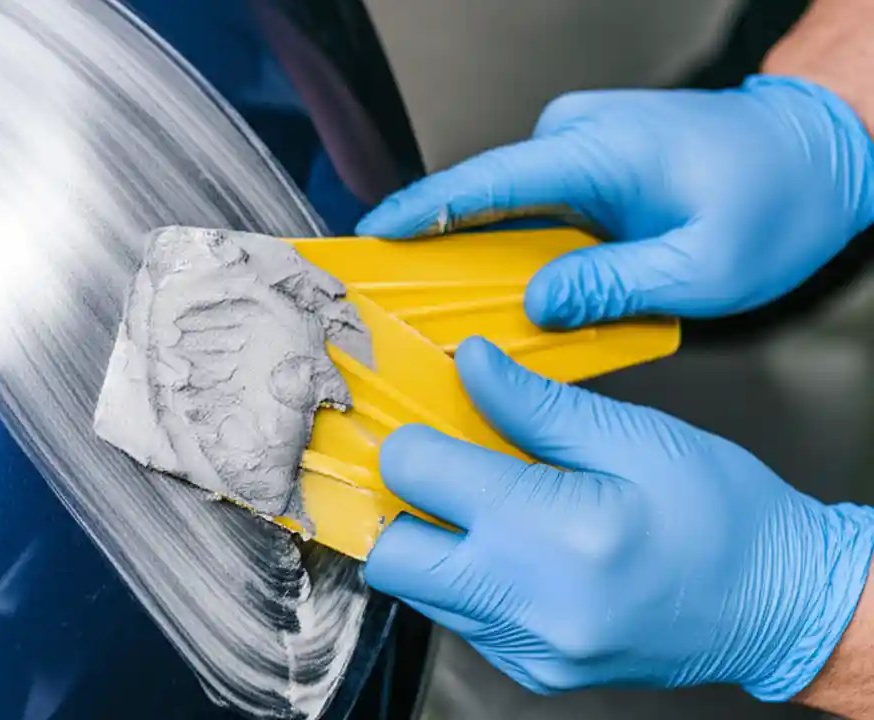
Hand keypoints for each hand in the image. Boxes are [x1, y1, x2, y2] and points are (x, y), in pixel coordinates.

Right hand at [355, 76, 873, 327]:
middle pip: (484, 199)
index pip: (487, 180)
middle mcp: (578, 137)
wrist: (817, 151)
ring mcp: (581, 146)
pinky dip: (517, 247)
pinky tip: (510, 287)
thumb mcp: (706, 264)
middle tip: (398, 295)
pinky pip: (535, 209)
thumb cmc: (776, 199)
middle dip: (439, 247)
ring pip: (508, 209)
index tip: (371, 235)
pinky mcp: (588, 163)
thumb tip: (539, 303)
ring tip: (449, 305)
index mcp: (599, 151)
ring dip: (481, 253)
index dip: (421, 211)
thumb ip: (616, 284)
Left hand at [364, 336, 873, 698]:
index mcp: (557, 530)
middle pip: (392, 553)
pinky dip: (471, 582)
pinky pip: (461, 622)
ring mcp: (530, 648)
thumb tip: (469, 364)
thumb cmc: (721, 515)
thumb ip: (534, 405)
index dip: (417, 439)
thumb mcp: (634, 436)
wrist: (778, 606)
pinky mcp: (534, 673)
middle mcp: (531, 603)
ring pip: (419, 593)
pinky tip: (521, 555)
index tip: (439, 427)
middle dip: (405, 505)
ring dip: (436, 545)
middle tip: (449, 475)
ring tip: (495, 512)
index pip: (415, 473)